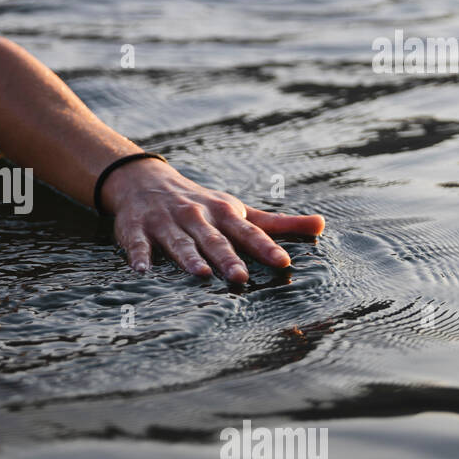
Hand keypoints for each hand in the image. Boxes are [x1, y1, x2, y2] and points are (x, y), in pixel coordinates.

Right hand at [100, 158, 324, 282]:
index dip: (265, 247)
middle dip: (227, 258)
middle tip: (240, 278)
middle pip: (214, 240)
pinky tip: (143, 271)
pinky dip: (139, 256)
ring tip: (200, 273)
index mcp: (223, 214)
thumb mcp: (238, 209)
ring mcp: (165, 222)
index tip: (282, 263)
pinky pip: (138, 244)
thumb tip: (321, 225)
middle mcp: (196, 217)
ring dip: (188, 257)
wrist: (145, 180)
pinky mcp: (137, 228)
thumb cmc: (201, 204)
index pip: (248, 233)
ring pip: (179, 242)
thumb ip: (277, 224)